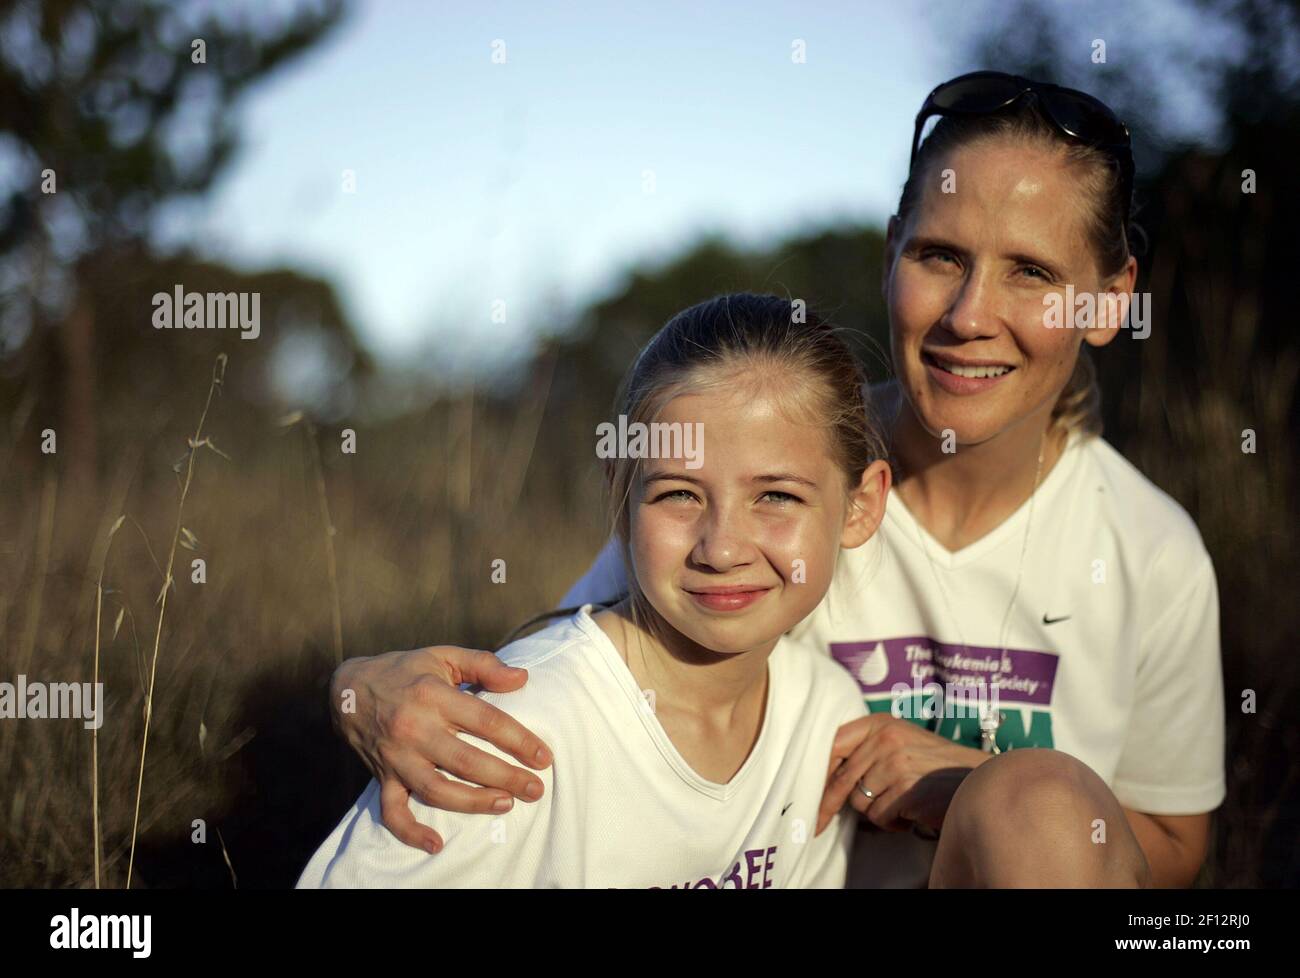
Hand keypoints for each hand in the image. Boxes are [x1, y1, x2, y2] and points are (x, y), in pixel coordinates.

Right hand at [330, 646, 552, 853]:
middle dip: (506, 778)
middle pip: (466, 761)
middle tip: (535, 789)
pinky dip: (411, 831)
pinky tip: (436, 843)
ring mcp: (396, 756)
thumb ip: (484, 665)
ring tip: (505, 804)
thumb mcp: (443, 656)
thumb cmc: (405, 671)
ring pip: (437, 789)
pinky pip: (392, 811)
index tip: (543, 757)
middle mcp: (414, 728)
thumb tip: (522, 678)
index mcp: (433, 695)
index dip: (519, 740)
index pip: (485, 721)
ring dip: (473, 802)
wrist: (347, 689)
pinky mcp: (381, 777)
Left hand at [816, 714, 989, 835]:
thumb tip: (825, 777)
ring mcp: (896, 763)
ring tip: (901, 804)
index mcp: (879, 724)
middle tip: (817, 825)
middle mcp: (886, 739)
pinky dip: (893, 822)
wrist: (979, 778)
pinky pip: (880, 817)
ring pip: (860, 802)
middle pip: (841, 780)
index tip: (806, 795)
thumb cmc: (935, 765)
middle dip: (829, 806)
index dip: (815, 773)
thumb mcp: (900, 742)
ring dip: (877, 812)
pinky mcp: (906, 790)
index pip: (832, 745)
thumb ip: (867, 750)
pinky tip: (911, 813)